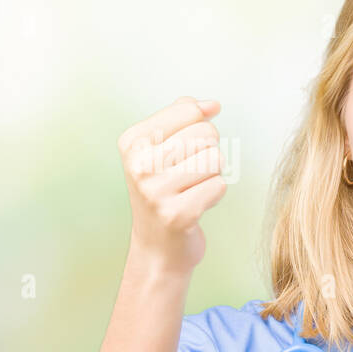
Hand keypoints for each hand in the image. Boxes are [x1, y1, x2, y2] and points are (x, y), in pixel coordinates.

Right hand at [117, 96, 225, 275]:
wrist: (158, 246)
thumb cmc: (166, 192)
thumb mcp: (163, 149)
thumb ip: (184, 118)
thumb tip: (212, 104)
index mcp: (133, 141)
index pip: (190, 111)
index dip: (202, 126)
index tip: (189, 146)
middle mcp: (139, 164)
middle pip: (206, 134)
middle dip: (210, 151)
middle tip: (192, 172)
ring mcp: (156, 190)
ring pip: (215, 160)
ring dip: (213, 175)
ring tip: (193, 188)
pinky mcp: (178, 214)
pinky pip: (219, 186)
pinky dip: (215, 194)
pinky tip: (197, 204)